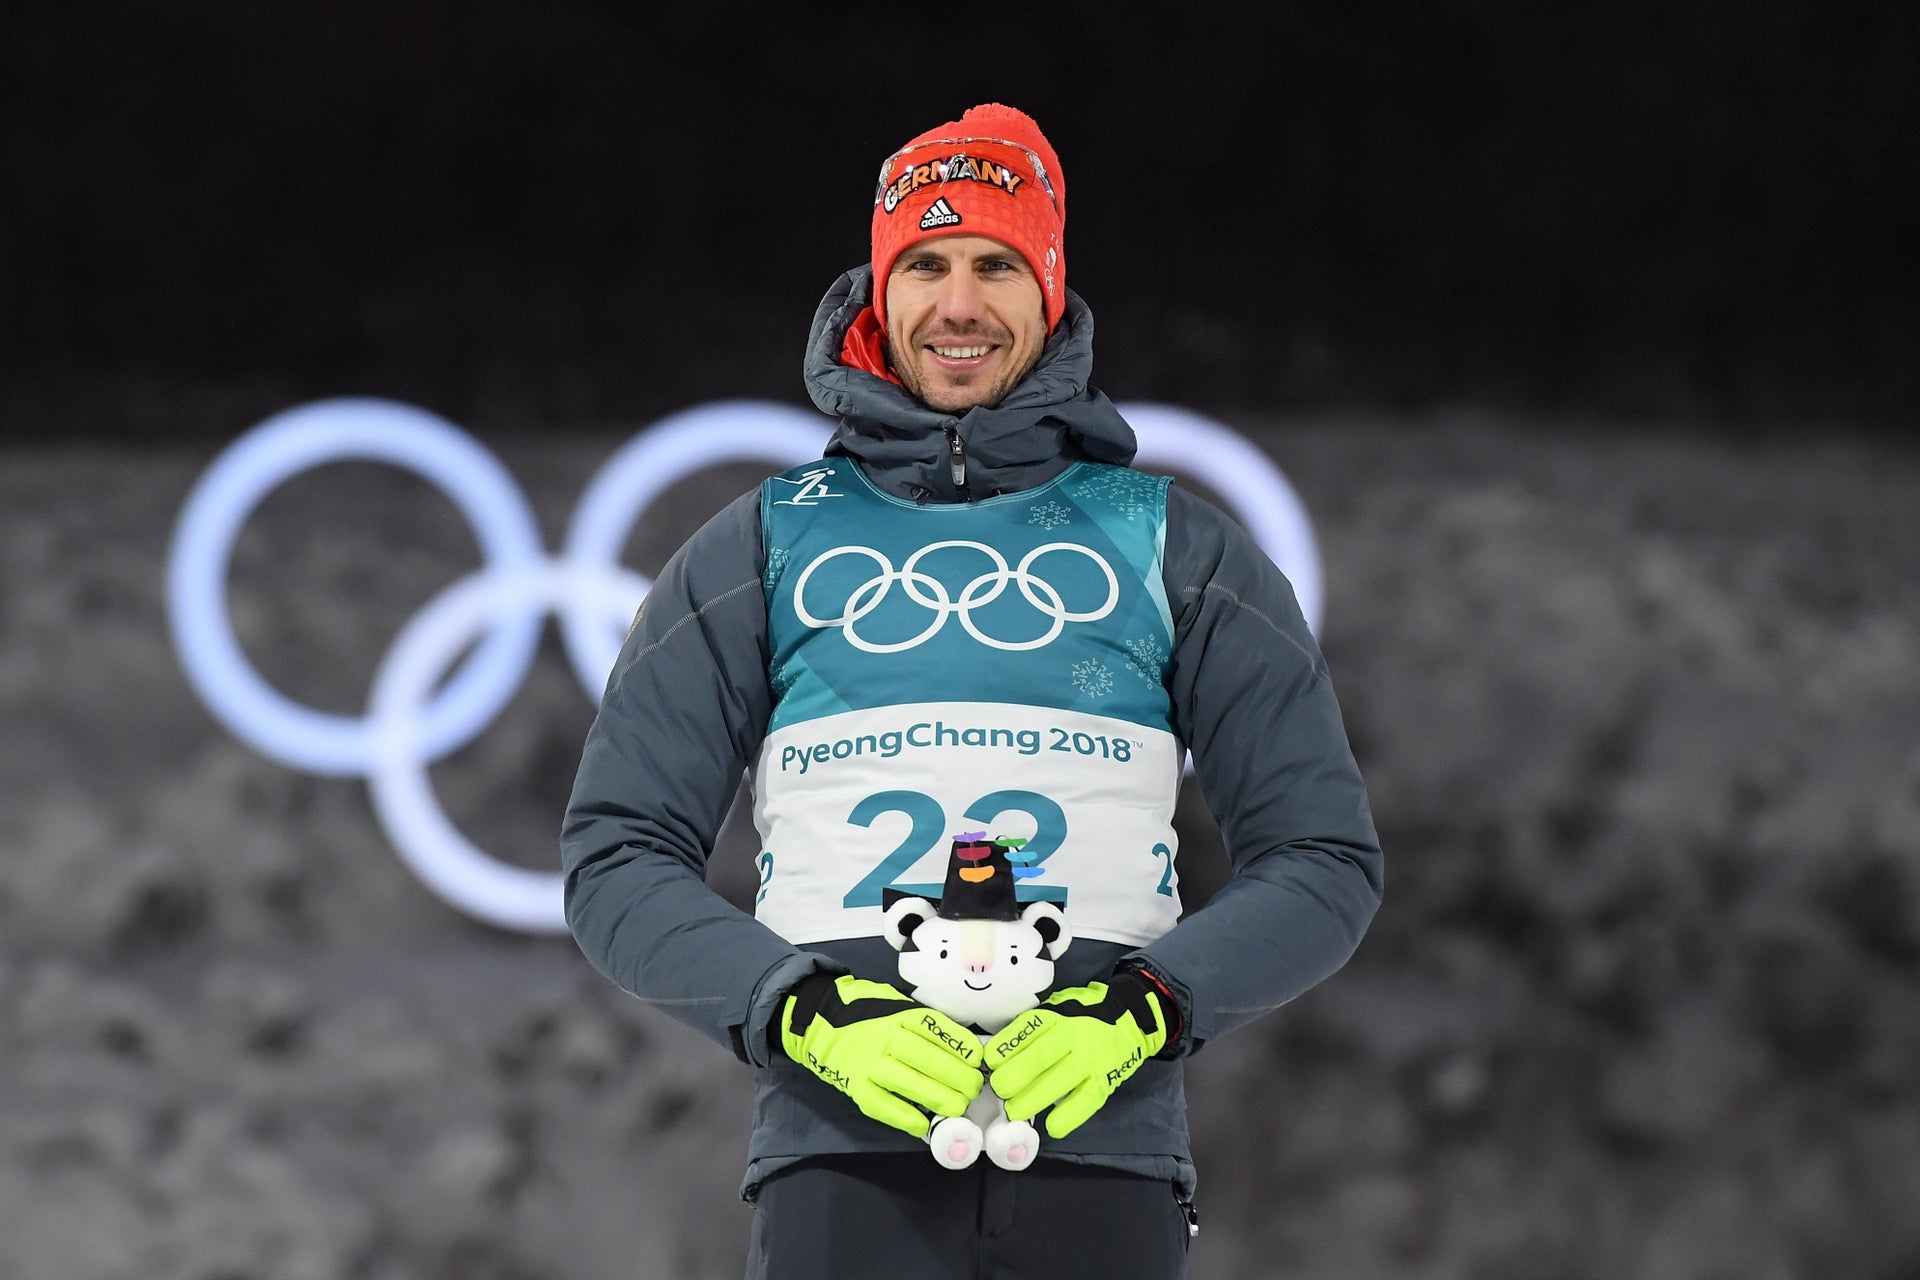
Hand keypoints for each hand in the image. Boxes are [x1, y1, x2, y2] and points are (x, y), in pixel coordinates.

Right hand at [778, 974, 985, 1136]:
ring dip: (940, 1098)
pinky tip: (925, 1123)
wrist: (818, 1022)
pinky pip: (884, 1105)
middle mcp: (885, 1037)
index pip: (937, 1029)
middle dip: (958, 1077)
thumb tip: (963, 1045)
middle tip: (974, 1088)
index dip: (962, 1047)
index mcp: (899, 1014)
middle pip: (928, 1059)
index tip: (979, 1060)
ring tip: (959, 1107)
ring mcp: (869, 1063)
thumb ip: (922, 1022)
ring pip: (910, 1082)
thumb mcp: (896, 1004)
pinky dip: (906, 1117)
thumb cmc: (866, 1012)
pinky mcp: (856, 1087)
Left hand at [985, 972, 1167, 1138]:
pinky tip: (1051, 1126)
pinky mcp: (1105, 1082)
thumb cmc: (1082, 1016)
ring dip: (1031, 1100)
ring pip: (1059, 1082)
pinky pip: (1084, 1103)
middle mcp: (1074, 1036)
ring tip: (1014, 1111)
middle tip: (998, 1090)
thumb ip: (1032, 1029)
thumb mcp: (1056, 1010)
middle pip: (1039, 1058)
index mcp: (1057, 1015)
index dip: (1005, 1048)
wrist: (1130, 1018)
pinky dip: (1067, 1117)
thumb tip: (996, 1055)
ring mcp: (1091, 1060)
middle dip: (1013, 1078)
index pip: (1027, 1030)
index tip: (990, 1063)